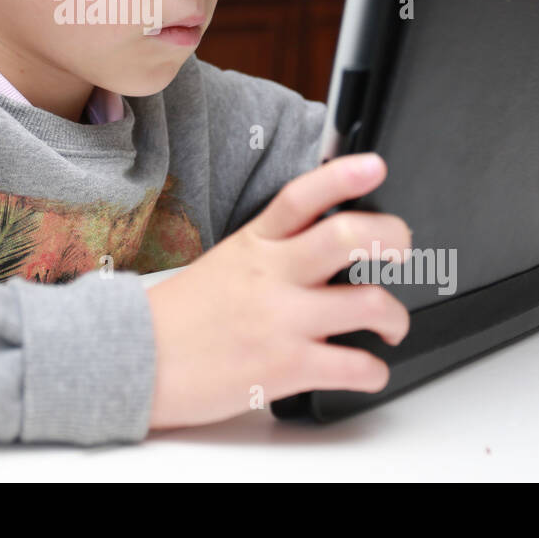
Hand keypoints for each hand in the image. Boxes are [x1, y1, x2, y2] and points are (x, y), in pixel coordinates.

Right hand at [145, 153, 410, 430]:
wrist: (135, 362)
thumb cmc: (180, 319)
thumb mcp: (224, 264)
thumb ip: (272, 252)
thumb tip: (328, 248)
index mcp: (253, 245)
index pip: (300, 198)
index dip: (342, 177)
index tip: (374, 167)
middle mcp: (271, 276)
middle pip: (347, 237)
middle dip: (392, 238)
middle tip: (403, 247)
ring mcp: (280, 320)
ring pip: (368, 303)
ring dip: (395, 316)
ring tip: (392, 323)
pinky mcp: (286, 367)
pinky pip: (355, 366)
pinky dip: (374, 371)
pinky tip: (367, 370)